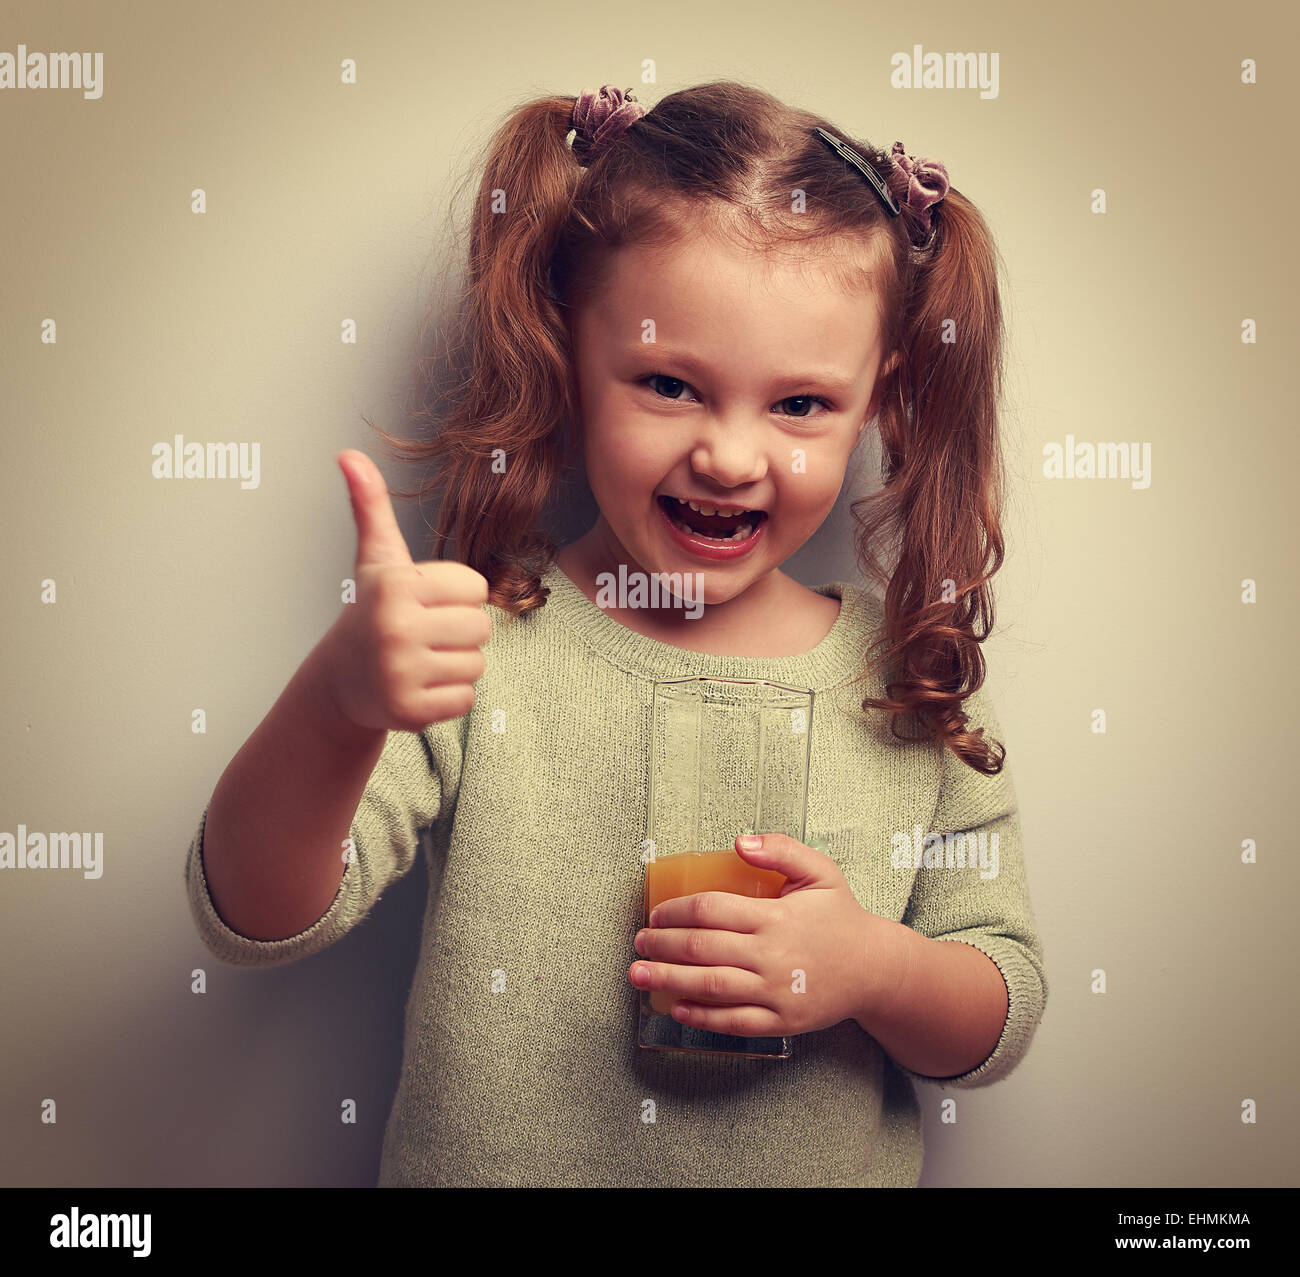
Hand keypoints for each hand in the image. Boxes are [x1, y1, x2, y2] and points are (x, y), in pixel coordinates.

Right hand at [321, 449, 491, 732]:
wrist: (341, 681)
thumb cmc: (372, 611)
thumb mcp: (376, 559)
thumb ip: (371, 505)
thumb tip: (348, 454)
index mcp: (396, 586)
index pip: (476, 588)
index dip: (457, 595)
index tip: (425, 602)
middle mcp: (396, 629)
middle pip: (482, 627)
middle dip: (460, 631)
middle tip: (425, 634)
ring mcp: (401, 674)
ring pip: (476, 665)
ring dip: (456, 664)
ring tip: (421, 659)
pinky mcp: (410, 712)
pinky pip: (467, 700)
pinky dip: (450, 697)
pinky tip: (420, 687)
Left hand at [629, 833, 905, 1036]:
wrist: (875, 969)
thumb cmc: (841, 917)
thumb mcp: (820, 871)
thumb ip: (781, 849)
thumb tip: (740, 841)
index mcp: (776, 916)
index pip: (711, 909)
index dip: (676, 911)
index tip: (656, 913)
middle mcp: (772, 955)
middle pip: (702, 948)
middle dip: (662, 944)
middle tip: (638, 942)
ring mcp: (775, 992)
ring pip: (710, 985)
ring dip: (668, 979)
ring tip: (639, 975)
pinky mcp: (781, 1021)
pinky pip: (733, 1022)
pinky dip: (701, 1017)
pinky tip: (676, 1007)